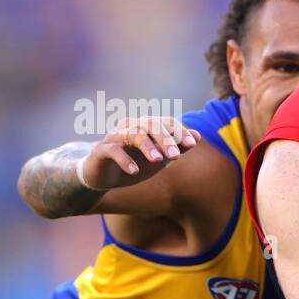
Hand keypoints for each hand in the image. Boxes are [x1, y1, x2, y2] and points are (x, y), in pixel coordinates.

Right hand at [82, 116, 199, 189]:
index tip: (191, 144)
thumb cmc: (135, 163)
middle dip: (165, 140)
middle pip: (151, 125)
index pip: (165, 122)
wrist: (103, 176)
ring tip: (158, 161)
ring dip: (147, 147)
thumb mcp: (159, 157)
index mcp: (146, 126)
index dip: (179, 131)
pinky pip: (113, 151)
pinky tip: (134, 171)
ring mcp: (115, 137)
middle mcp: (131, 127)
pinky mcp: (101, 150)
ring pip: (133, 135)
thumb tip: (197, 137)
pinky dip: (125, 160)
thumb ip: (177, 147)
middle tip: (176, 157)